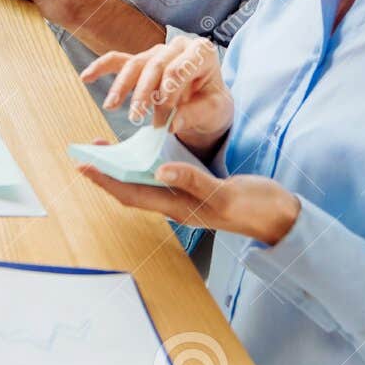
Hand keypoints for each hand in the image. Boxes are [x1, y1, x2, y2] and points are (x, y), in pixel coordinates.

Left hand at [78, 157, 300, 246]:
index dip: (106, 181)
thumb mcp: (225, 194)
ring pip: (145, 182)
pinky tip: (145, 149)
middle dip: (107, 172)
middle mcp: (177, 204)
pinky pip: (163, 175)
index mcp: (179, 208)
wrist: (280, 216)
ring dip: (124, 167)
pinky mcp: (196, 187)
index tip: (84, 166)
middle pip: (132, 188)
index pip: (132, 194)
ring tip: (107, 148)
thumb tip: (160, 171)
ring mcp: (185, 197)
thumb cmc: (256, 208)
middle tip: (88, 151)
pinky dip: (147, 162)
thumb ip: (193, 182)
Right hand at [80, 35, 232, 154]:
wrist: (207, 104)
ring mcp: (158, 52)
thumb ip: (196, 114)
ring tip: (112, 107)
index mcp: (201, 52)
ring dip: (122, 87)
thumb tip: (173, 122)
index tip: (165, 119)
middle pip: (154, 66)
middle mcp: (178, 46)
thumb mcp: (215, 111)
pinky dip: (101, 67)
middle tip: (136, 118)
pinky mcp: (142, 62)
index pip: (179, 68)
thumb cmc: (213, 105)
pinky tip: (86, 77)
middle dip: (143, 93)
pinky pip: (118, 60)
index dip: (169, 93)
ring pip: (135, 65)